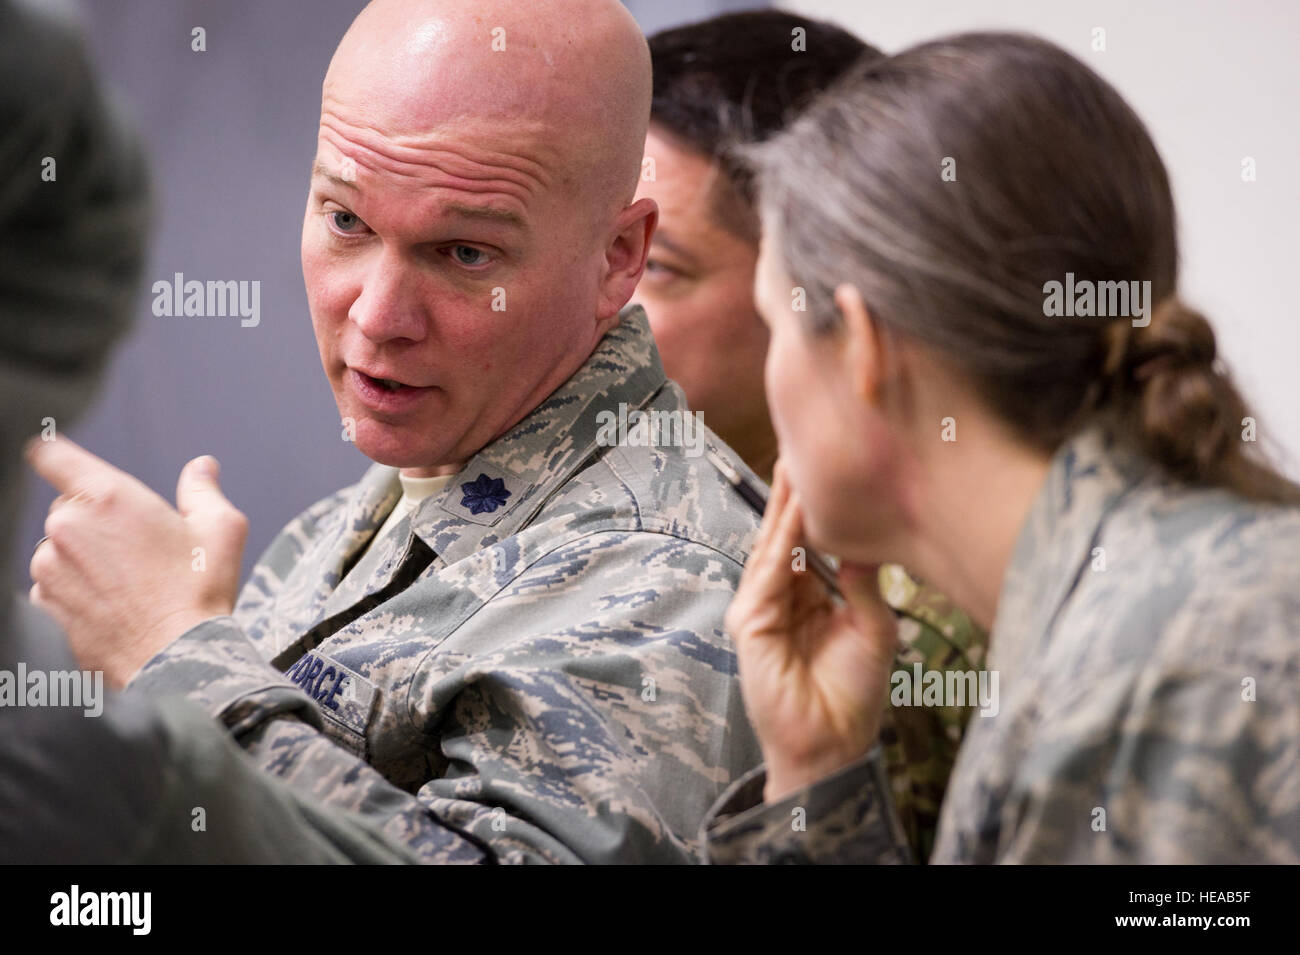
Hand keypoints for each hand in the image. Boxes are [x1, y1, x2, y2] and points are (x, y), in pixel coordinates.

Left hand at [27, 436, 246, 687]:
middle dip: (95, 520)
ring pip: (58, 547)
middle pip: (67, 506)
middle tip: (135, 547)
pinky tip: (111, 604)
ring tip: (126, 582)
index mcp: (109, 498)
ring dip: (82, 556)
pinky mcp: (44, 603)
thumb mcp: (221, 530)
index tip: (64, 462)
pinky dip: (75, 589)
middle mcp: (68, 527)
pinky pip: (53, 584)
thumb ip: (203, 490)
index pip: (55, 455)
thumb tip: (201, 468)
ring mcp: (50, 568)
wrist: (176, 660)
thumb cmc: (199, 593)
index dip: (59, 456)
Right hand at [724, 461, 899, 802]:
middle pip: (781, 537)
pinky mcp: (751, 625)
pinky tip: (797, 511)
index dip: (810, 508)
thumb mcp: (872, 626)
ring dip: (785, 507)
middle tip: (797, 448)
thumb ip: (863, 582)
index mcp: (806, 599)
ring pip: (772, 547)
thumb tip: (863, 539)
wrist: (835, 744)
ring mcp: (760, 611)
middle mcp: (779, 600)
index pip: (803, 543)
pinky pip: (770, 572)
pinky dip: (784, 540)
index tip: (820, 467)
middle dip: (789, 495)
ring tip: (796, 467)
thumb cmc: (853, 694)